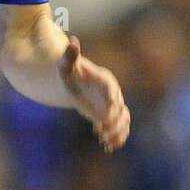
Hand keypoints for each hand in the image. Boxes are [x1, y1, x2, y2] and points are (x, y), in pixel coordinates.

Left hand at [58, 35, 130, 152]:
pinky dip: (118, 138)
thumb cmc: (68, 73)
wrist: (73, 82)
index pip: (113, 94)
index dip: (110, 107)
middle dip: (113, 123)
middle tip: (100, 134)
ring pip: (124, 120)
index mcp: (105, 81)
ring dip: (118, 133)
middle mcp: (114, 93)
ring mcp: (114, 104)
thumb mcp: (65, 66)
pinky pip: (121, 127)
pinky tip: (108, 148)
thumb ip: (70, 57)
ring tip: (105, 143)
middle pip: (120, 110)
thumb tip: (72, 42)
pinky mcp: (112, 115)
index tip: (103, 120)